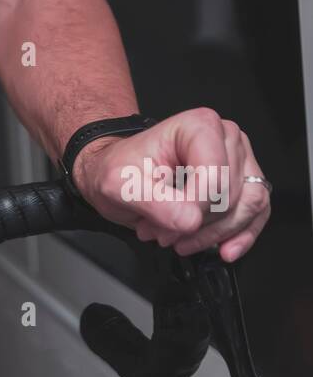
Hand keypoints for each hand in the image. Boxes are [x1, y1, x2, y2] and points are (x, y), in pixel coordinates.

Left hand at [73, 108, 270, 262]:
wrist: (120, 174)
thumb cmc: (122, 170)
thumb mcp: (122, 186)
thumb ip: (155, 202)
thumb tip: (191, 220)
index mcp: (199, 126)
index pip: (214, 176)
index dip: (192, 208)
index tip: (165, 222)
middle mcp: (225, 138)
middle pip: (231, 194)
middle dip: (196, 223)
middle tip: (162, 231)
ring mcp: (239, 160)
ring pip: (247, 207)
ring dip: (213, 233)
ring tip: (178, 237)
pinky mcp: (244, 183)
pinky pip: (257, 214)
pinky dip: (241, 236)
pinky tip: (224, 249)